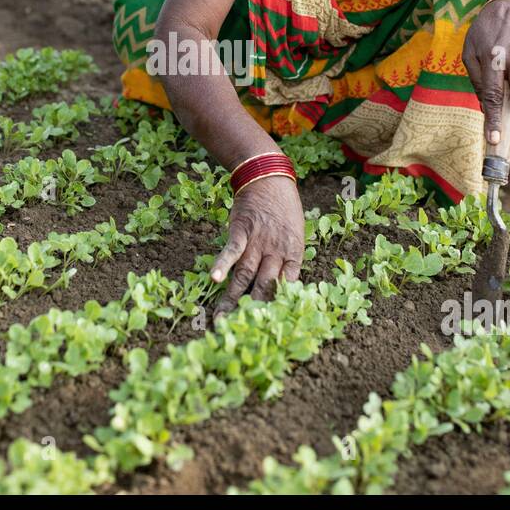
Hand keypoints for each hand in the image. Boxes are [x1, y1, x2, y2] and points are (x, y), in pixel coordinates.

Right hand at [210, 174, 304, 316]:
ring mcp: (258, 242)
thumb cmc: (284, 209)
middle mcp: (276, 252)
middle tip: (244, 333)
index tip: (271, 327)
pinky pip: (231, 252)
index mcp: (294, 255)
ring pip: (245, 275)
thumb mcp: (295, 234)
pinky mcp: (241, 231)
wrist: (269, 177)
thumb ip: (288, 260)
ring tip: (221, 319)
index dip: (278, 307)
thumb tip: (283, 287)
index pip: (288, 287)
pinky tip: (214, 280)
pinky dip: (222, 265)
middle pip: (265, 286)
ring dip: (232, 298)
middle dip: (254, 311)